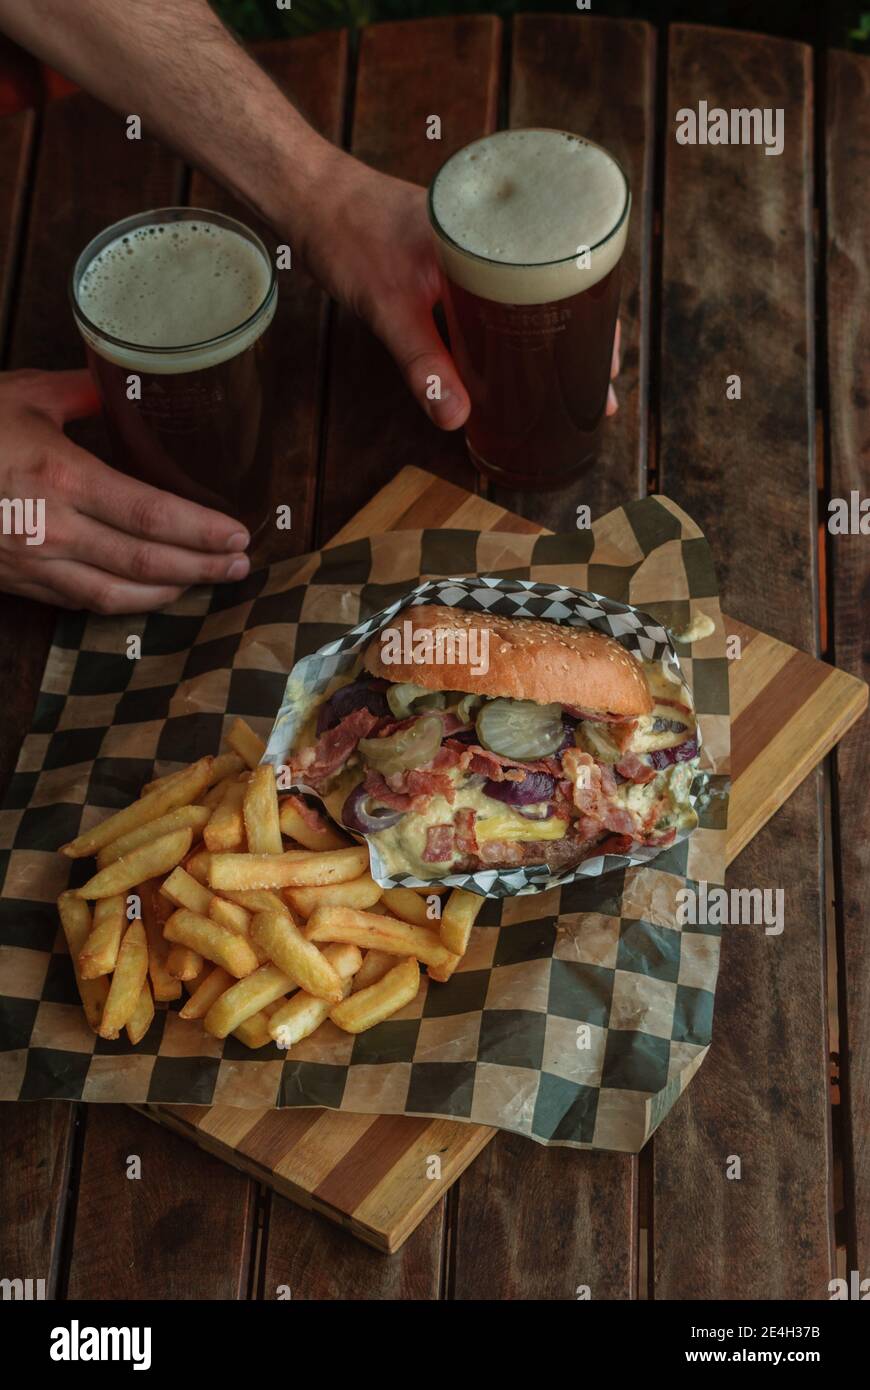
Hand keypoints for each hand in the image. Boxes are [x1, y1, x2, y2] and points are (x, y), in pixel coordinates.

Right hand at [0, 369, 250, 612]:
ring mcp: (33, 564)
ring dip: (170, 593)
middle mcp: (51, 530)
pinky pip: (82, 602)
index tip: (238, 535)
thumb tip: (127, 384)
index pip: (151, 514)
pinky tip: (148, 592)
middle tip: (240, 567)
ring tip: (205, 581)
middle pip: (146, 563)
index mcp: (60, 478)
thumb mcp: (22, 396)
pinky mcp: (18, 583)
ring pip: (117, 596)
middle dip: (202, 569)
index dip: (202, 532)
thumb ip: (84, 393)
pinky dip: (124, 602)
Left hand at [297, 151, 620, 430]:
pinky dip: (518, 326)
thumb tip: (457, 420)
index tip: (609, 368)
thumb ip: (423, 364)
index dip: (597, 323)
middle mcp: (497, 235)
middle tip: (600, 390)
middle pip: (560, 289)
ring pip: (533, 295)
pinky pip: (503, 294)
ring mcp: (479, 248)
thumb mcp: (390, 309)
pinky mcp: (458, 260)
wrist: (309, 197)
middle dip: (583, 339)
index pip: (570, 273)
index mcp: (497, 232)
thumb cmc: (348, 236)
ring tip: (571, 382)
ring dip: (553, 335)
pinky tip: (520, 359)